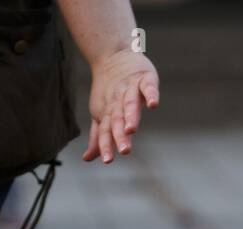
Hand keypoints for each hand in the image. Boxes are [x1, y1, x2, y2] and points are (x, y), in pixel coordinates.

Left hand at [82, 49, 158, 163]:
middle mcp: (118, 102)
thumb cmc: (108, 90)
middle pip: (118, 120)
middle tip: (125, 150)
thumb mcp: (101, 114)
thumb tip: (88, 158)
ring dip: (131, 116)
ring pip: (130, 104)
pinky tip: (153, 104)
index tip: (108, 160)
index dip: (107, 145)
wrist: (112, 54)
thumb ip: (98, 137)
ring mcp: (131, 89)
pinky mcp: (144, 78)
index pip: (107, 132)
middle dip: (121, 135)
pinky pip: (147, 86)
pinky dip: (151, 94)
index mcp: (109, 113)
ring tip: (132, 129)